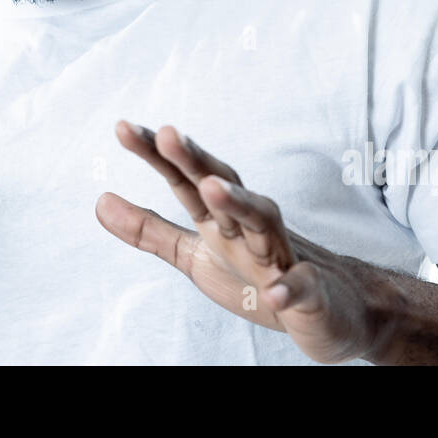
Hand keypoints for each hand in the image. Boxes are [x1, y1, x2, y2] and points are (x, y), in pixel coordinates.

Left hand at [96, 121, 403, 363]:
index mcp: (222, 220)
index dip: (156, 155)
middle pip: (224, 186)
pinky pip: (303, 289)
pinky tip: (277, 293)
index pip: (185, 180)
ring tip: (212, 187)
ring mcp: (284, 258)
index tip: (124, 128)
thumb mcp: (195, 254)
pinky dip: (292, 288)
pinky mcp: (312, 296)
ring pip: (264, 224)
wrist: (337, 310)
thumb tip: (99, 200)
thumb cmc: (259, 275)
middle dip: (196, 159)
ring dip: (240, 203)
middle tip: (166, 133)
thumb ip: (149, 230)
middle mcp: (252, 228)